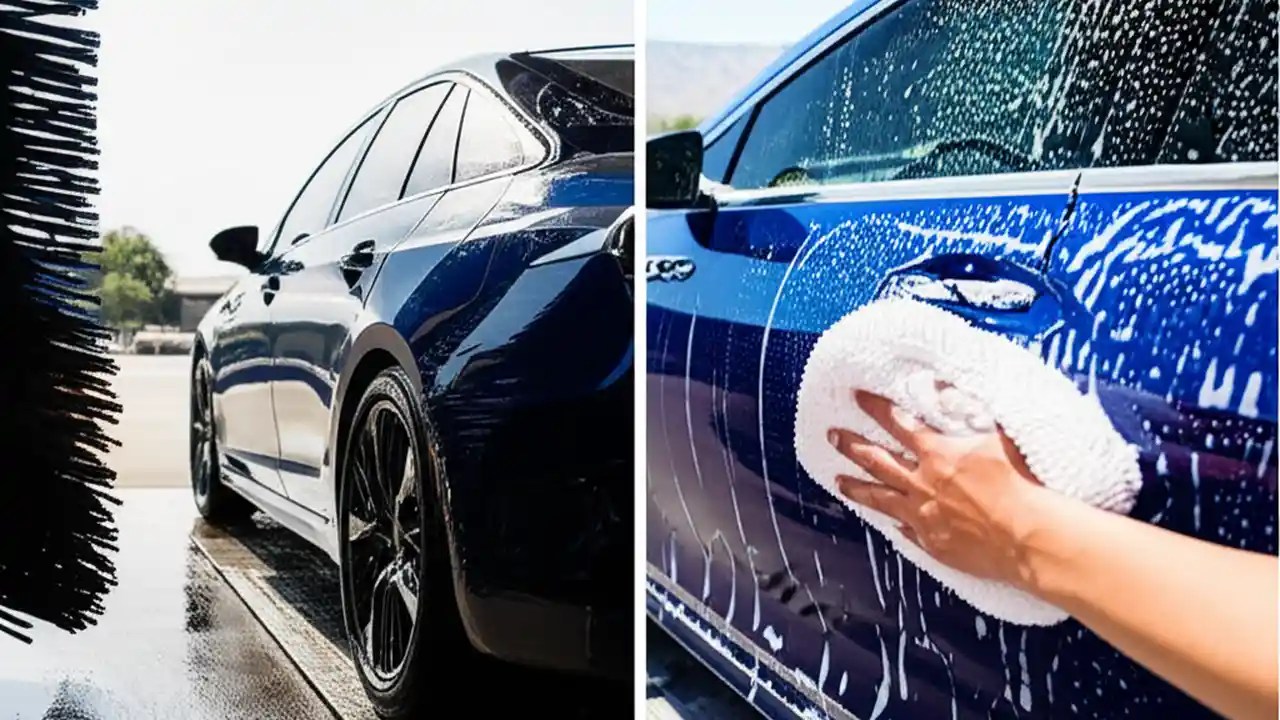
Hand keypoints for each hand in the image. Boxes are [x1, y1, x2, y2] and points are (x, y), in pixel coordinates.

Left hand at [828, 390, 1052, 588]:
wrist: (1026, 535)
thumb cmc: (1019, 483)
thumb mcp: (998, 435)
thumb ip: (969, 410)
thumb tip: (943, 388)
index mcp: (937, 453)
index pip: (898, 423)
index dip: (876, 408)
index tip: (857, 397)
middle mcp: (922, 483)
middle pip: (877, 460)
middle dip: (852, 446)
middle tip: (833, 436)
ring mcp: (922, 515)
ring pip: (879, 497)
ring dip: (857, 487)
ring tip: (838, 481)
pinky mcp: (932, 543)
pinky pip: (906, 530)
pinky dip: (895, 523)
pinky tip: (887, 522)